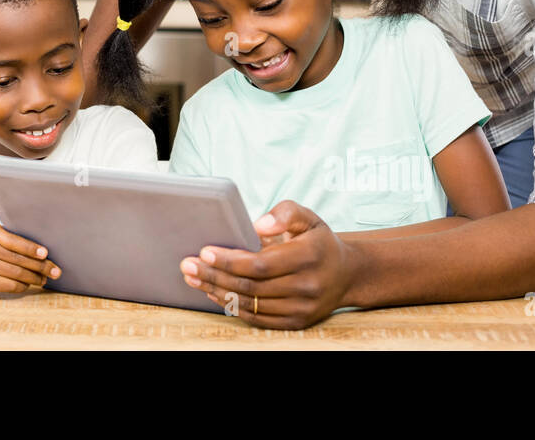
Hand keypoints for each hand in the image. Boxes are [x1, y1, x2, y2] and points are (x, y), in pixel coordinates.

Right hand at [0, 225, 61, 295]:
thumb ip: (16, 239)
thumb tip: (46, 252)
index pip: (15, 241)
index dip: (32, 248)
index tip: (46, 253)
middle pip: (19, 259)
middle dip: (40, 266)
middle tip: (56, 271)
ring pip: (17, 273)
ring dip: (35, 278)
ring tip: (46, 279)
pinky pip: (11, 285)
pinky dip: (24, 285)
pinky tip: (30, 284)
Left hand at [179, 201, 357, 329]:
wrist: (347, 273)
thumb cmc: (318, 241)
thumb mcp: (308, 217)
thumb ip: (284, 212)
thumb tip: (258, 225)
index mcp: (309, 256)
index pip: (261, 264)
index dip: (230, 260)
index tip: (204, 252)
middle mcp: (307, 286)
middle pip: (250, 286)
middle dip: (214, 275)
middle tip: (187, 265)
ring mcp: (302, 308)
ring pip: (251, 303)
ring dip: (217, 291)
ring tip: (194, 278)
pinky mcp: (296, 322)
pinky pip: (257, 318)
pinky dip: (232, 307)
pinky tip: (214, 293)